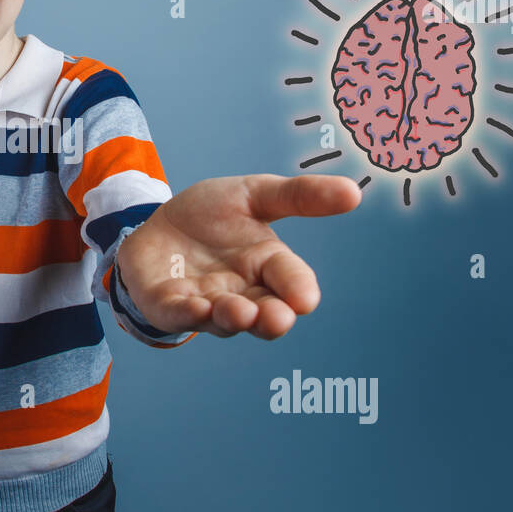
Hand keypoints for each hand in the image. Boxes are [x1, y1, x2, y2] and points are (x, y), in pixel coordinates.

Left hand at [115, 174, 360, 340]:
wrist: (157, 222)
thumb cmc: (212, 215)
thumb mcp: (254, 194)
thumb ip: (298, 196)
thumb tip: (355, 192)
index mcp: (267, 265)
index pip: (291, 280)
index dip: (298, 289)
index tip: (305, 299)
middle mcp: (241, 292)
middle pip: (264, 313)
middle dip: (272, 319)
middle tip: (278, 318)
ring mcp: (205, 303)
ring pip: (224, 319)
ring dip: (233, 317)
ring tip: (240, 311)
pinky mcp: (168, 306)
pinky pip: (179, 315)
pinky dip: (188, 313)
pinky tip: (197, 307)